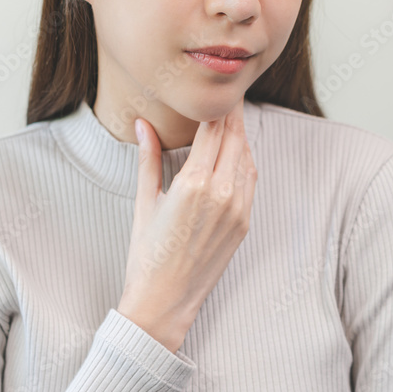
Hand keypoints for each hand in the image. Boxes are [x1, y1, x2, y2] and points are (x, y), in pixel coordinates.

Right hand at [116, 96, 257, 352]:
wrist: (165, 301)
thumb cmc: (147, 254)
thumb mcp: (144, 201)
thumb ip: (148, 158)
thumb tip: (143, 124)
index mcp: (194, 182)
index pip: (213, 128)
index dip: (217, 105)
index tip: (215, 90)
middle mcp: (222, 192)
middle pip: (235, 137)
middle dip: (232, 114)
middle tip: (229, 94)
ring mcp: (238, 208)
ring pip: (246, 156)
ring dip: (239, 135)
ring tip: (230, 118)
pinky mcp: (245, 222)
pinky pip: (250, 180)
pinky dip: (244, 160)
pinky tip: (234, 152)